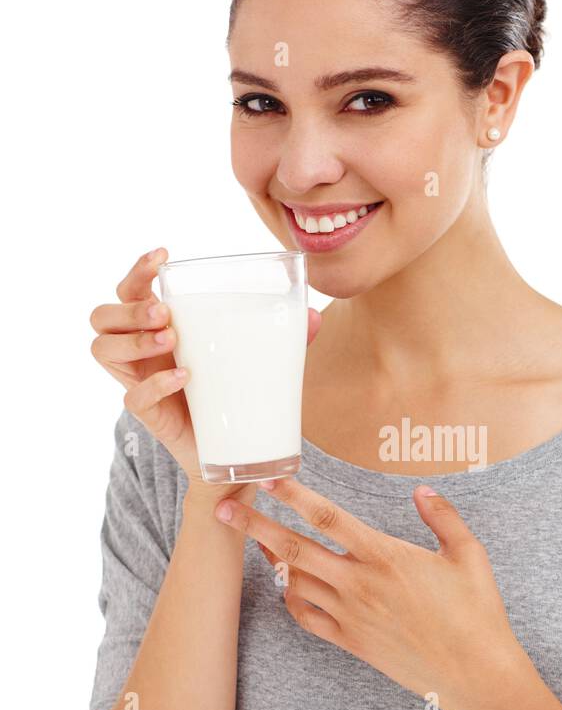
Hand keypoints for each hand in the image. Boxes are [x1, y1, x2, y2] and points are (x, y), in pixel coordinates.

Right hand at [90, 247, 321, 505]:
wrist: (234, 454)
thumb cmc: (237, 394)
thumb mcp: (257, 359)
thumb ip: (282, 337)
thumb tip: (312, 314)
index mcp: (158, 327)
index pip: (129, 290)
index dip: (137, 271)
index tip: (163, 256)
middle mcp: (140, 351)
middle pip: (102, 315)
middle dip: (130, 307)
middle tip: (165, 313)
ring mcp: (139, 381)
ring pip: (102, 348)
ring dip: (134, 338)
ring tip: (171, 339)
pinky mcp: (148, 415)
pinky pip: (133, 397)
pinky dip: (156, 384)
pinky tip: (184, 378)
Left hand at [212, 476, 523, 709]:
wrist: (476, 674)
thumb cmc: (478, 613)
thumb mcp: (469, 555)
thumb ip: (443, 517)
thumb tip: (423, 491)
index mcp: (386, 556)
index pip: (328, 518)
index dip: (293, 495)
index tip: (266, 479)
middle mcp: (360, 584)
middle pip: (295, 548)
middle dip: (254, 527)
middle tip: (223, 511)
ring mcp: (352, 616)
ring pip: (295, 582)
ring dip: (272, 561)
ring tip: (255, 543)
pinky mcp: (352, 643)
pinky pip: (307, 618)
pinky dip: (291, 599)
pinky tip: (287, 586)